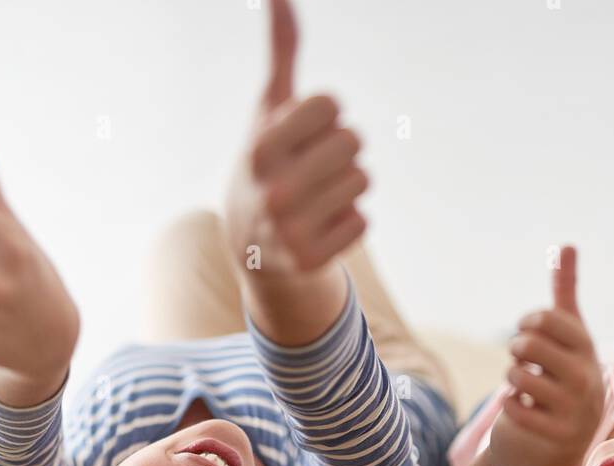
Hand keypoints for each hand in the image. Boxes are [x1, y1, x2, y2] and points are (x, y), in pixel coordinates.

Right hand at [224, 0, 368, 279]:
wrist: (251, 249)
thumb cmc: (268, 165)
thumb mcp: (269, 112)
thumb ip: (282, 55)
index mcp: (260, 148)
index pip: (331, 106)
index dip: (325, 118)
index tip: (303, 137)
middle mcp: (273, 191)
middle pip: (353, 143)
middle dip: (339, 152)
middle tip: (312, 172)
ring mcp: (291, 232)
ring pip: (362, 182)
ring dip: (346, 188)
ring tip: (315, 200)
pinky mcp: (310, 261)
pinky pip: (362, 222)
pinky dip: (348, 224)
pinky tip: (319, 228)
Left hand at [487, 246, 605, 465]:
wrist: (550, 454)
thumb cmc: (555, 386)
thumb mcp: (562, 342)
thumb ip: (564, 296)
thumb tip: (567, 245)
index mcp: (588, 353)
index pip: (552, 320)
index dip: (529, 322)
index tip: (526, 332)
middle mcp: (588, 380)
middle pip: (532, 346)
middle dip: (516, 350)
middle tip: (520, 360)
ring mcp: (576, 412)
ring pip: (520, 377)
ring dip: (512, 380)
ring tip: (522, 388)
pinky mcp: (557, 438)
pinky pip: (517, 408)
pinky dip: (510, 406)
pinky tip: (519, 409)